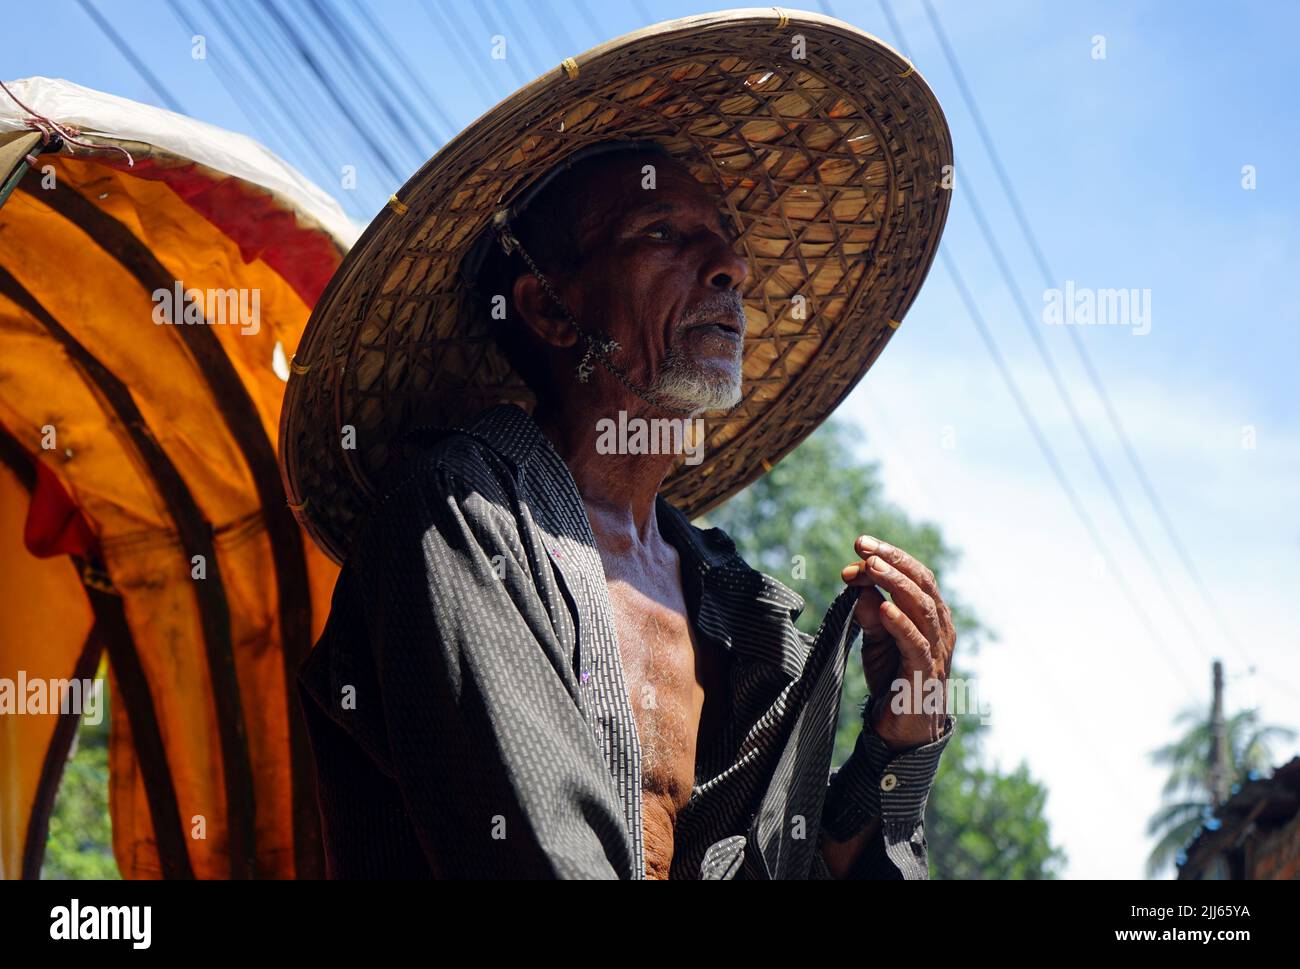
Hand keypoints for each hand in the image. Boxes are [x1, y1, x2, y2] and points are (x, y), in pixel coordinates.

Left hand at [840, 535, 955, 749]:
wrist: (905, 730)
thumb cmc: (893, 678)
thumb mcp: (876, 640)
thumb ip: (869, 612)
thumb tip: (856, 581)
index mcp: (931, 615)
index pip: (916, 575)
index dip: (890, 556)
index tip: (860, 544)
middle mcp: (940, 628)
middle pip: (922, 584)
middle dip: (892, 560)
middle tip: (864, 546)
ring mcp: (936, 650)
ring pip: (922, 608)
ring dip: (895, 584)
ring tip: (872, 567)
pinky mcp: (925, 674)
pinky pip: (916, 644)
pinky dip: (900, 624)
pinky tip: (883, 608)